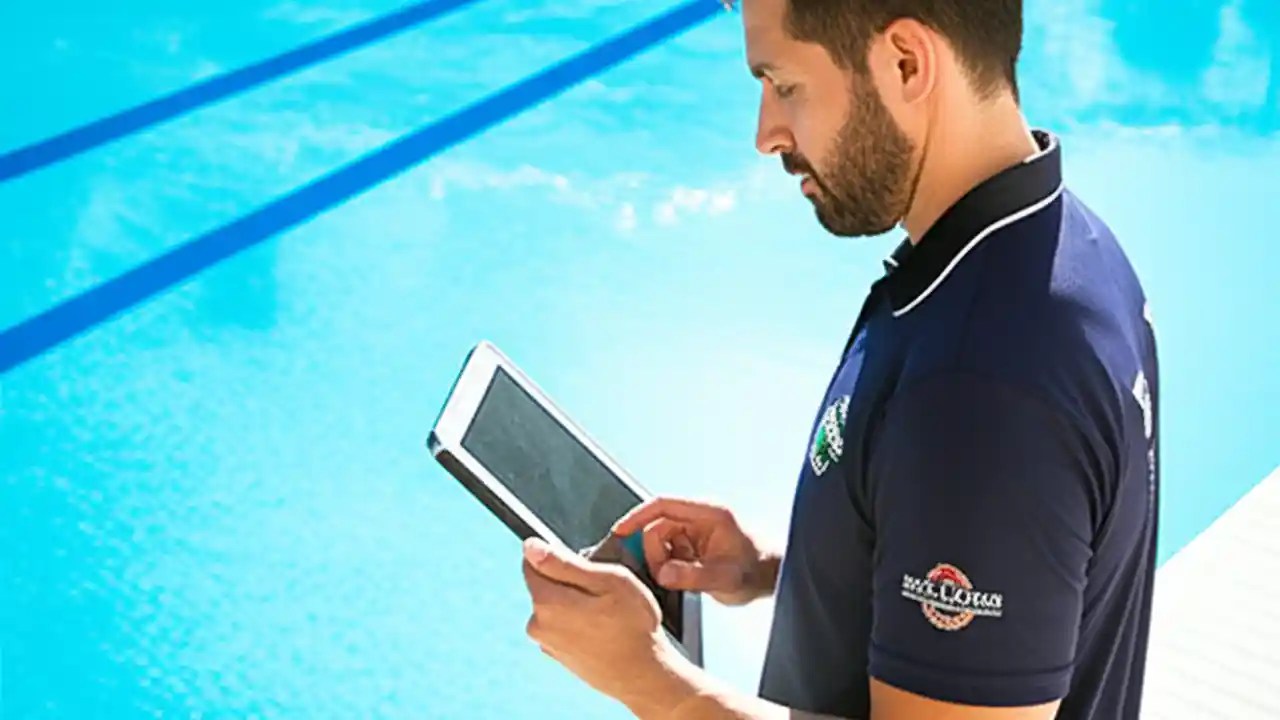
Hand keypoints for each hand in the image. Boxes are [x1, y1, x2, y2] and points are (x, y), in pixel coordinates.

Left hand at [520, 538, 695, 717]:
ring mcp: (548, 644)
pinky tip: (603, 631)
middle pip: (545, 585)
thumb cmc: (632, 626)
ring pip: (556, 606)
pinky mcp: (559, 657)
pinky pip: (564, 627)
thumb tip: (531, 547)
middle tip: (604, 592)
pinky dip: (579, 624)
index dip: (559, 557)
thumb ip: (564, 562)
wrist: (644, 676)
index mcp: (546, 602)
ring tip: (607, 615)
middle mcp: (538, 625)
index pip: (532, 562)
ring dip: (575, 604)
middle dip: (569, 582)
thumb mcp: (607, 580)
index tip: (586, 567)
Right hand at [612, 497, 779, 606]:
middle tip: (666, 576)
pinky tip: (686, 579)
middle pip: (657, 527)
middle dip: (654, 553)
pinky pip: (670, 552)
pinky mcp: (694, 544)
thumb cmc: (758, 571)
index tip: (619, 531)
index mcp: (708, 513)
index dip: (637, 516)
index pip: (662, 505)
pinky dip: (670, 566)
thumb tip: (664, 573)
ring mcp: (696, 531)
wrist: (774, 577)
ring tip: (682, 580)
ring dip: (663, 562)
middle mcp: (700, 518)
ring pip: (661, 542)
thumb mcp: (727, 578)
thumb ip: (695, 576)